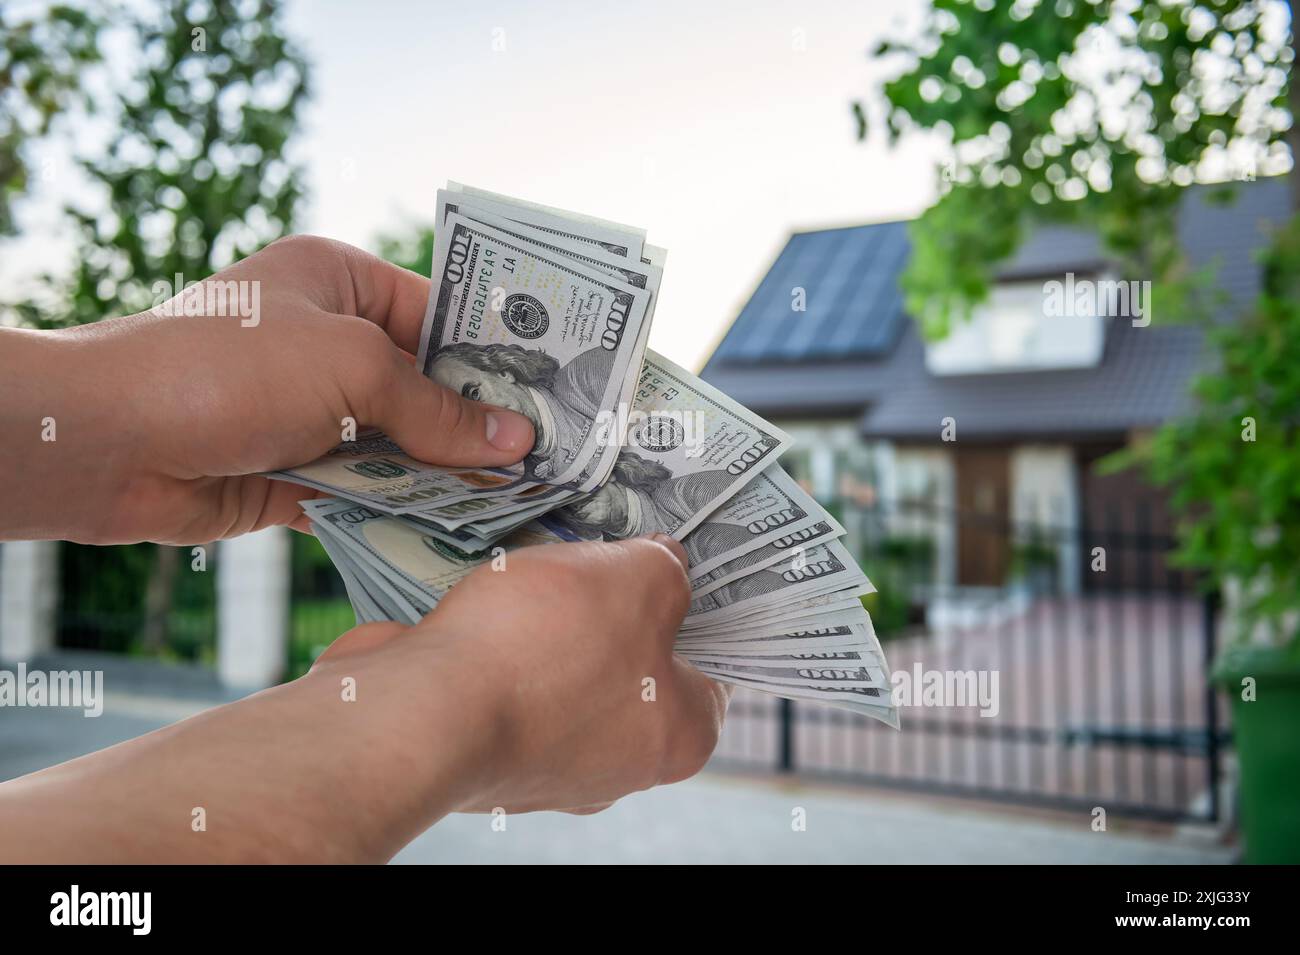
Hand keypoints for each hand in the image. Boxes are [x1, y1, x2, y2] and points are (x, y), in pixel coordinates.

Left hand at [0, 235, 534, 543]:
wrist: (105, 441)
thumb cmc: (227, 367)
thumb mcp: (348, 368)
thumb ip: (435, 410)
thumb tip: (515, 443)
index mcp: (340, 282)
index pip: (439, 315)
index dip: (497, 357)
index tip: (557, 397)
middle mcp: (327, 342)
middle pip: (424, 387)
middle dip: (478, 427)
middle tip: (552, 461)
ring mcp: (309, 411)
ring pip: (399, 446)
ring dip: (445, 477)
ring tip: (522, 504)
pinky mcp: (293, 472)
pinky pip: (366, 491)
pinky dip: (403, 512)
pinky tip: (459, 534)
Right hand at [311, 534, 730, 818]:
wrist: (422, 707)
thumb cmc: (546, 649)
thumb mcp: (637, 579)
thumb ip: (666, 567)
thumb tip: (665, 561)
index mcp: (678, 736)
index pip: (713, 666)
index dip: (699, 607)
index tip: (680, 563)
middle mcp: (618, 764)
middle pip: (635, 667)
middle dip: (618, 607)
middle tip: (606, 550)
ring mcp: (545, 761)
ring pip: (565, 671)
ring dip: (551, 623)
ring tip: (539, 568)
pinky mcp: (482, 748)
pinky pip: (505, 682)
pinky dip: (498, 644)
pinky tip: (489, 602)